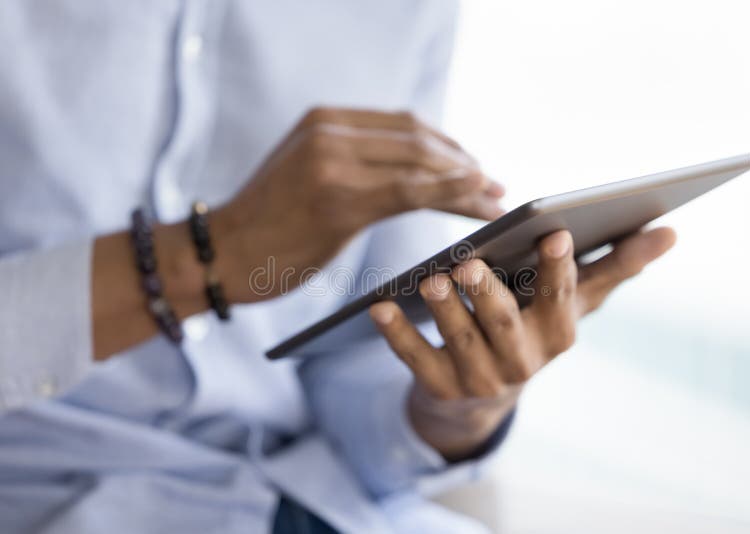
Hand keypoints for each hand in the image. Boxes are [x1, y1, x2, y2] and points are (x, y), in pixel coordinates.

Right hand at [212, 107, 504, 302]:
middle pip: (420, 140)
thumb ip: (352, 159)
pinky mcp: (339, 200)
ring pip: (421, 164)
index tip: (475, 167)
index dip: (449, 146)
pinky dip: (450, 194)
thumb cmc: (267, 223)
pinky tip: (477, 201)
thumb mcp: (307, 171)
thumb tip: (412, 170)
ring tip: (495, 202)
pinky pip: (410, 191)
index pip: (406, 124)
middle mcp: (331, 131)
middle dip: (465, 164)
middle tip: (495, 187)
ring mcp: (333, 162)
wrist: (220, 254)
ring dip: (467, 183)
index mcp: (324, 120)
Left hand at [368, 227, 675, 460]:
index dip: (559, 269)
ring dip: (444, 310)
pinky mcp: (439, 387)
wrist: (485, 393)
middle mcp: (522, 361)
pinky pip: (414, 360)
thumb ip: (617, 266)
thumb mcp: (573, 301)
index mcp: (558, 334)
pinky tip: (379, 305)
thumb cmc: (534, 326)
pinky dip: (397, 333)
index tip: (554, 232)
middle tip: (469, 261)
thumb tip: (671, 231)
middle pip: (504, 323)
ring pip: (459, 341)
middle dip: (488, 294)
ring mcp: (479, 379)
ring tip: (429, 278)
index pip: (562, 299)